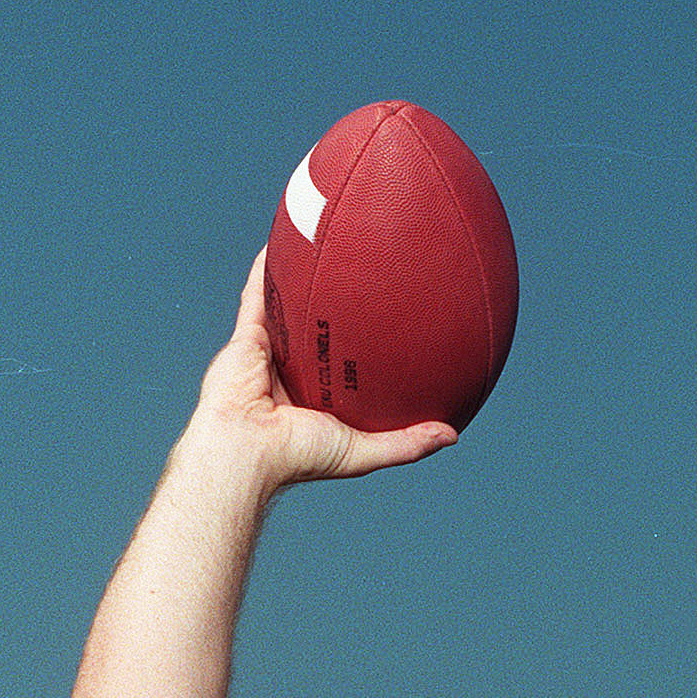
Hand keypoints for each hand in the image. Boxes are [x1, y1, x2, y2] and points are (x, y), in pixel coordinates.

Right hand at [190, 253, 457, 489]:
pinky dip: (269, 267)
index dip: (369, 346)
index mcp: (319, 397)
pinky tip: (285, 239)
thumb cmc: (298, 458)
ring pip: (290, 305)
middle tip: (369, 272)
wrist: (244, 451)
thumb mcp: (362, 452)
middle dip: (341, 303)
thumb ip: (405, 444)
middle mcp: (295, 371)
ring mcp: (270, 351)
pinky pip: (258, 293)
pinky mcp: (247, 336)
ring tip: (326, 241)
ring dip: (304, 276)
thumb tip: (452, 435)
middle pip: (322, 328)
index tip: (397, 323)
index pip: (350, 365)